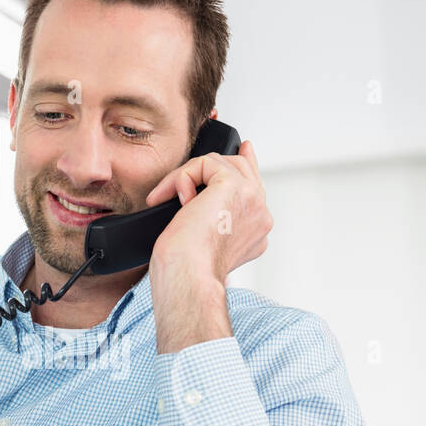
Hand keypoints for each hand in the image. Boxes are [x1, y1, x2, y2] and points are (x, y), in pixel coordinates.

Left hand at [144, 140, 273, 281]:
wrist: (188, 275)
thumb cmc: (188, 269)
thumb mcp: (205, 241)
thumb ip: (216, 216)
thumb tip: (196, 197)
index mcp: (257, 231)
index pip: (256, 189)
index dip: (248, 165)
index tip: (245, 149)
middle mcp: (260, 215)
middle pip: (242, 170)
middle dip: (211, 166)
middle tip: (181, 179)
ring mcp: (251, 198)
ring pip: (219, 164)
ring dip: (186, 178)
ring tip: (165, 198)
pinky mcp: (233, 185)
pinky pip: (204, 164)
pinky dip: (181, 178)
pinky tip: (171, 198)